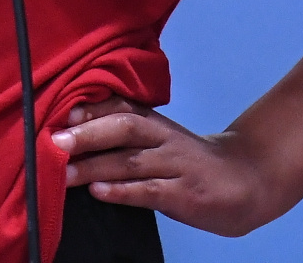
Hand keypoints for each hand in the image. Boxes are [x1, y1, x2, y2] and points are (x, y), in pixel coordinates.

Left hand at [53, 98, 286, 236]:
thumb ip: (129, 141)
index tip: (63, 111)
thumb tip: (78, 139)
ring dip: (94, 165)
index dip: (94, 108)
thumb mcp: (163, 144)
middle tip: (54, 141)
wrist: (247, 182)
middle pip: (125, 127)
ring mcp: (176, 167)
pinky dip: (122, 191)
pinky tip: (99, 192)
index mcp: (158, 125)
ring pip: (131, 160)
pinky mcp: (185, 194)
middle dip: (88, 133)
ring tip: (63, 172)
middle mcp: (165, 140)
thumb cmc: (193, 165)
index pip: (124, 107)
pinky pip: (149, 191)